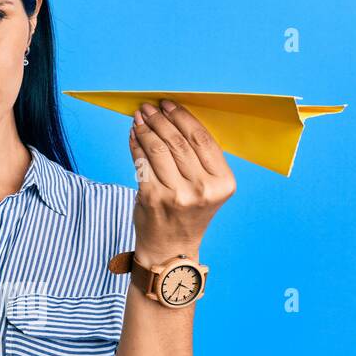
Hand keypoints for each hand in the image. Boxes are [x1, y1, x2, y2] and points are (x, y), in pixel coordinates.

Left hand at [127, 99, 235, 264]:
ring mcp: (176, 195)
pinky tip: (133, 134)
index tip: (169, 105)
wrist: (170, 250)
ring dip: (146, 127)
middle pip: (179, 141)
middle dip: (161, 119)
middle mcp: (202, 189)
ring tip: (140, 117)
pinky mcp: (152, 198)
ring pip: (158, 148)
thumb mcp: (206, 189)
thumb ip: (198, 159)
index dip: (183, 117)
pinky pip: (142, 162)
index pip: (202, 139)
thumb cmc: (187, 214)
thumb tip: (173, 118)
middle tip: (150, 107)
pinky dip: (135, 144)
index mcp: (222, 183)